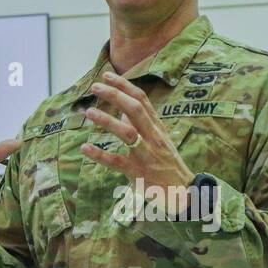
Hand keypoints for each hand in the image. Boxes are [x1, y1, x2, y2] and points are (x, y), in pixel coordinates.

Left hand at [82, 72, 192, 214]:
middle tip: (94, 87)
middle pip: (135, 110)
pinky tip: (85, 148)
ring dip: (107, 121)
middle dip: (114, 95)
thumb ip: (141, 124)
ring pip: (127, 133)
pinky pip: (117, 162)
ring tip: (88, 112)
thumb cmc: (167, 163)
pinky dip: (100, 155)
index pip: (141, 99)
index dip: (124, 85)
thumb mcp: (159, 140)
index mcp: (157, 127)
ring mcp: (146, 155)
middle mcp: (153, 137)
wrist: (182, 192)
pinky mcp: (138, 173)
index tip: (106, 76)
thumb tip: (122, 112)